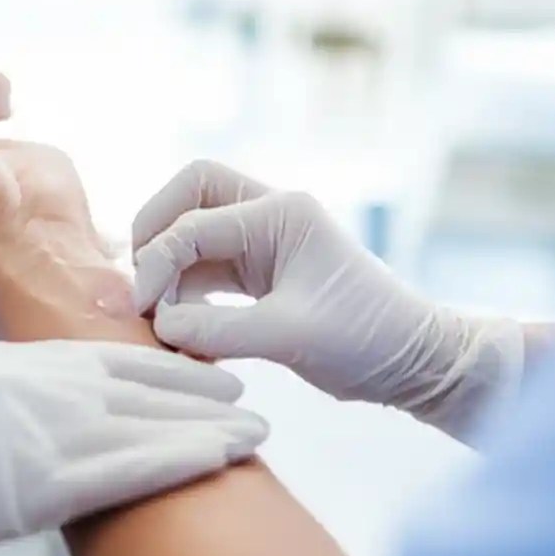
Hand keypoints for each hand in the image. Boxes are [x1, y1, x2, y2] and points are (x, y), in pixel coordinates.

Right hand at [0, 340, 267, 555]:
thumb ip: (16, 387)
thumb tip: (52, 398)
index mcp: (18, 362)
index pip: (111, 356)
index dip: (168, 366)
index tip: (207, 372)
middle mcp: (38, 385)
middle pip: (141, 386)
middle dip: (202, 395)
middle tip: (251, 400)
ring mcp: (40, 431)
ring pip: (145, 423)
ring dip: (207, 428)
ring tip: (255, 431)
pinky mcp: (36, 481)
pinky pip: (122, 468)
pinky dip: (175, 460)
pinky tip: (215, 461)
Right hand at [131, 160, 523, 436]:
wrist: (411, 363)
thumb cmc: (365, 341)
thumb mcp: (289, 337)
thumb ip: (216, 329)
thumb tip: (160, 324)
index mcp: (282, 214)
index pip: (194, 223)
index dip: (158, 263)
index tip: (145, 311)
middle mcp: (270, 215)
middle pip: (190, 192)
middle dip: (155, 230)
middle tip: (142, 283)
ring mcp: (264, 241)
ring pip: (192, 229)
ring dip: (170, 267)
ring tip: (166, 319)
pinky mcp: (259, 272)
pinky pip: (204, 266)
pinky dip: (186, 290)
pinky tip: (184, 327)